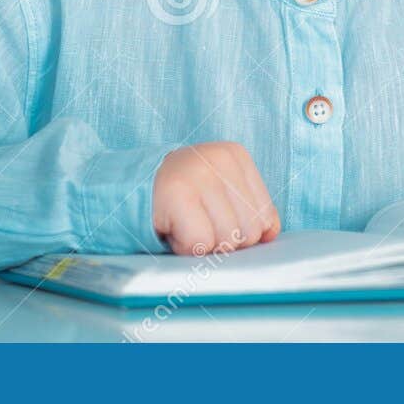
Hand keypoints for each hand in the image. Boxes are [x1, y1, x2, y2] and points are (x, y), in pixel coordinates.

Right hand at [152, 141, 280, 255]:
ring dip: (204, 245)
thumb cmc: (185, 195)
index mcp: (236, 156)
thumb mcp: (223, 193)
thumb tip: (269, 234)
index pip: (264, 217)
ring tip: (187, 224)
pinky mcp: (177, 193)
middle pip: (248, 231)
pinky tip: (174, 229)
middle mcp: (219, 159)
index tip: (216, 217)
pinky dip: (185, 247)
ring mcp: (198, 174)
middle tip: (200, 223)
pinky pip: (199, 242)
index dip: (242, 231)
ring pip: (226, 239)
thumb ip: (252, 211)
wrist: (134, 187)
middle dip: (224, 241)